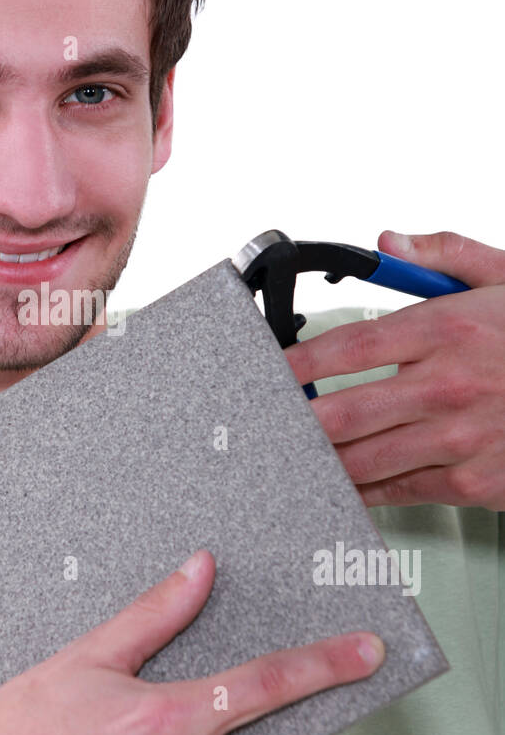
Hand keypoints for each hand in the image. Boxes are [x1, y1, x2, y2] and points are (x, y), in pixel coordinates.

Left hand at [284, 229, 504, 510]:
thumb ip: (444, 255)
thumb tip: (389, 243)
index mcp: (448, 330)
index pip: (347, 348)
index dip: (295, 364)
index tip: (268, 372)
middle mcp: (448, 386)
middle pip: (343, 413)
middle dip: (293, 423)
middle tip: (262, 424)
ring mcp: (459, 440)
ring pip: (363, 460)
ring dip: (318, 461)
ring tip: (286, 456)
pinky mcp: (472, 483)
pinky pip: (399, 491)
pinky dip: (361, 491)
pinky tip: (338, 484)